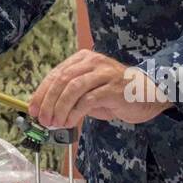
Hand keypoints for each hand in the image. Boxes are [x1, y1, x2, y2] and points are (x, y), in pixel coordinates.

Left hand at [29, 51, 171, 128]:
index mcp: (83, 59)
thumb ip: (70, 96)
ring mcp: (104, 74)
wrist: (149, 94)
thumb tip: (47, 111)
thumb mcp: (90, 91)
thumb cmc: (116, 93)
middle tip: (43, 119)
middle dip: (48, 101)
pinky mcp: (113, 88)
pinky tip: (70, 122)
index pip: (55, 74)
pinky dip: (75, 112)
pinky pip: (88, 99)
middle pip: (61, 79)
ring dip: (60, 108)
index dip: (41, 92)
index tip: (33, 109)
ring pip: (72, 88)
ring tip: (55, 123)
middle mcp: (93, 62)